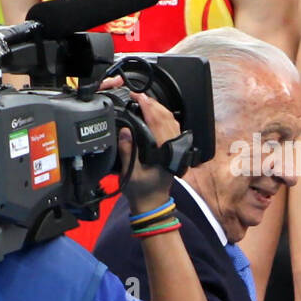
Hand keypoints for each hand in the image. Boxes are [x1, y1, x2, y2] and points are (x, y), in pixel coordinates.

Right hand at [108, 82, 181, 211]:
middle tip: (138, 96)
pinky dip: (164, 117)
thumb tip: (125, 131)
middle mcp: (172, 147)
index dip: (147, 107)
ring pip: (171, 121)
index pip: (157, 122)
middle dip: (152, 104)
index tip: (137, 97)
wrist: (152, 204)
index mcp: (164, 152)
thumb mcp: (129, 173)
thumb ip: (127, 151)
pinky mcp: (173, 149)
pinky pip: (172, 127)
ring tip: (145, 101)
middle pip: (166, 118)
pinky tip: (155, 113)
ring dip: (159, 109)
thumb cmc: (141, 191)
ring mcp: (175, 148)